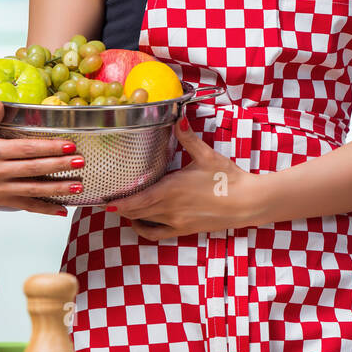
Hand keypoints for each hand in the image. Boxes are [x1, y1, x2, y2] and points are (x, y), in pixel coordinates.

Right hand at [0, 104, 80, 215]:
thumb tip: (1, 105)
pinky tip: (62, 208)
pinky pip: (26, 206)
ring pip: (33, 190)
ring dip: (58, 188)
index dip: (48, 147)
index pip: (25, 149)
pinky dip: (45, 209)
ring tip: (78, 185)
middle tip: (80, 161)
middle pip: (34, 169)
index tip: (68, 144)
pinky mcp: (1, 201)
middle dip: (59, 166)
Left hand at [109, 118, 258, 239]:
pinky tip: (139, 222)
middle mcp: (170, 208)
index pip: (136, 200)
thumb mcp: (207, 155)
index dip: (118, 202)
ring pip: (143, 221)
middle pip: (135, 212)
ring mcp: (176, 221)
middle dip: (119, 207)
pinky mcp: (184, 229)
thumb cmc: (228, 178)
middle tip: (106, 199)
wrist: (247, 202)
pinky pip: (156, 233)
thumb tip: (178, 118)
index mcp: (171, 188)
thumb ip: (188, 138)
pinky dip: (143, 229)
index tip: (103, 199)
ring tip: (120, 207)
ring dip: (129, 216)